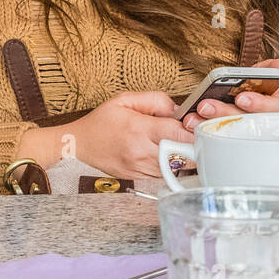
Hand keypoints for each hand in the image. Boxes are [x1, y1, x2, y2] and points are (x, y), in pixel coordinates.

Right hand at [16, 91, 190, 179]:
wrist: (77, 146)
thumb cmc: (101, 122)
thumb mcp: (125, 100)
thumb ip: (156, 100)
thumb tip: (179, 110)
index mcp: (139, 130)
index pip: (179, 134)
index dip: (195, 131)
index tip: (200, 126)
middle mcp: (141, 152)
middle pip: (183, 154)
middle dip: (194, 145)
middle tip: (198, 136)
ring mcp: (140, 168)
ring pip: (176, 167)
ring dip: (184, 156)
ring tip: (181, 144)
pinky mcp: (138, 178)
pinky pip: (164, 173)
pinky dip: (170, 165)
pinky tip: (166, 154)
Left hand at [179, 59, 278, 130]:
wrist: (249, 94)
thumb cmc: (261, 84)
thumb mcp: (269, 71)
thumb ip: (275, 68)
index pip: (274, 108)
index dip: (258, 105)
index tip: (241, 98)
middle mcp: (269, 123)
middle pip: (248, 123)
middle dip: (225, 114)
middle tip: (205, 106)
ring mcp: (249, 134)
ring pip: (231, 133)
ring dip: (210, 124)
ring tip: (192, 117)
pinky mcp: (232, 139)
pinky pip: (218, 138)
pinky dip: (203, 130)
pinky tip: (190, 124)